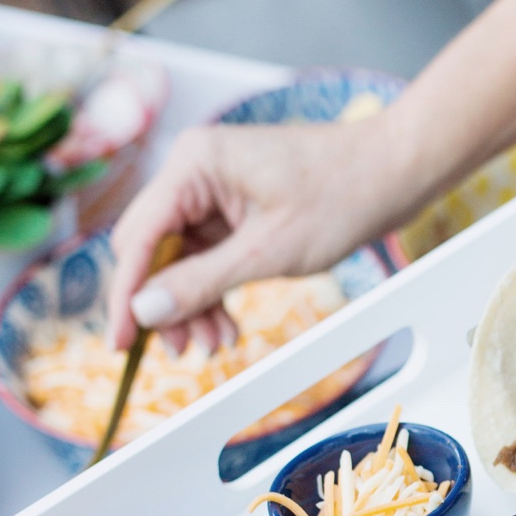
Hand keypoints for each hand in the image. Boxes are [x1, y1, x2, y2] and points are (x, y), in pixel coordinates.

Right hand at [107, 115, 417, 352]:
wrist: (394, 173)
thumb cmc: (341, 197)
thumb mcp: (268, 252)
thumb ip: (202, 282)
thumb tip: (146, 311)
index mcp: (194, 164)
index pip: (138, 237)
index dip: (126, 295)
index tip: (122, 344)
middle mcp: (195, 170)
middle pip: (152, 249)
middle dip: (165, 304)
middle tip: (183, 351)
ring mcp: (213, 189)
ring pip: (179, 259)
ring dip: (193, 304)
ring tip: (216, 345)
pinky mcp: (233, 206)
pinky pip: (207, 256)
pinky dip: (213, 291)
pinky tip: (227, 325)